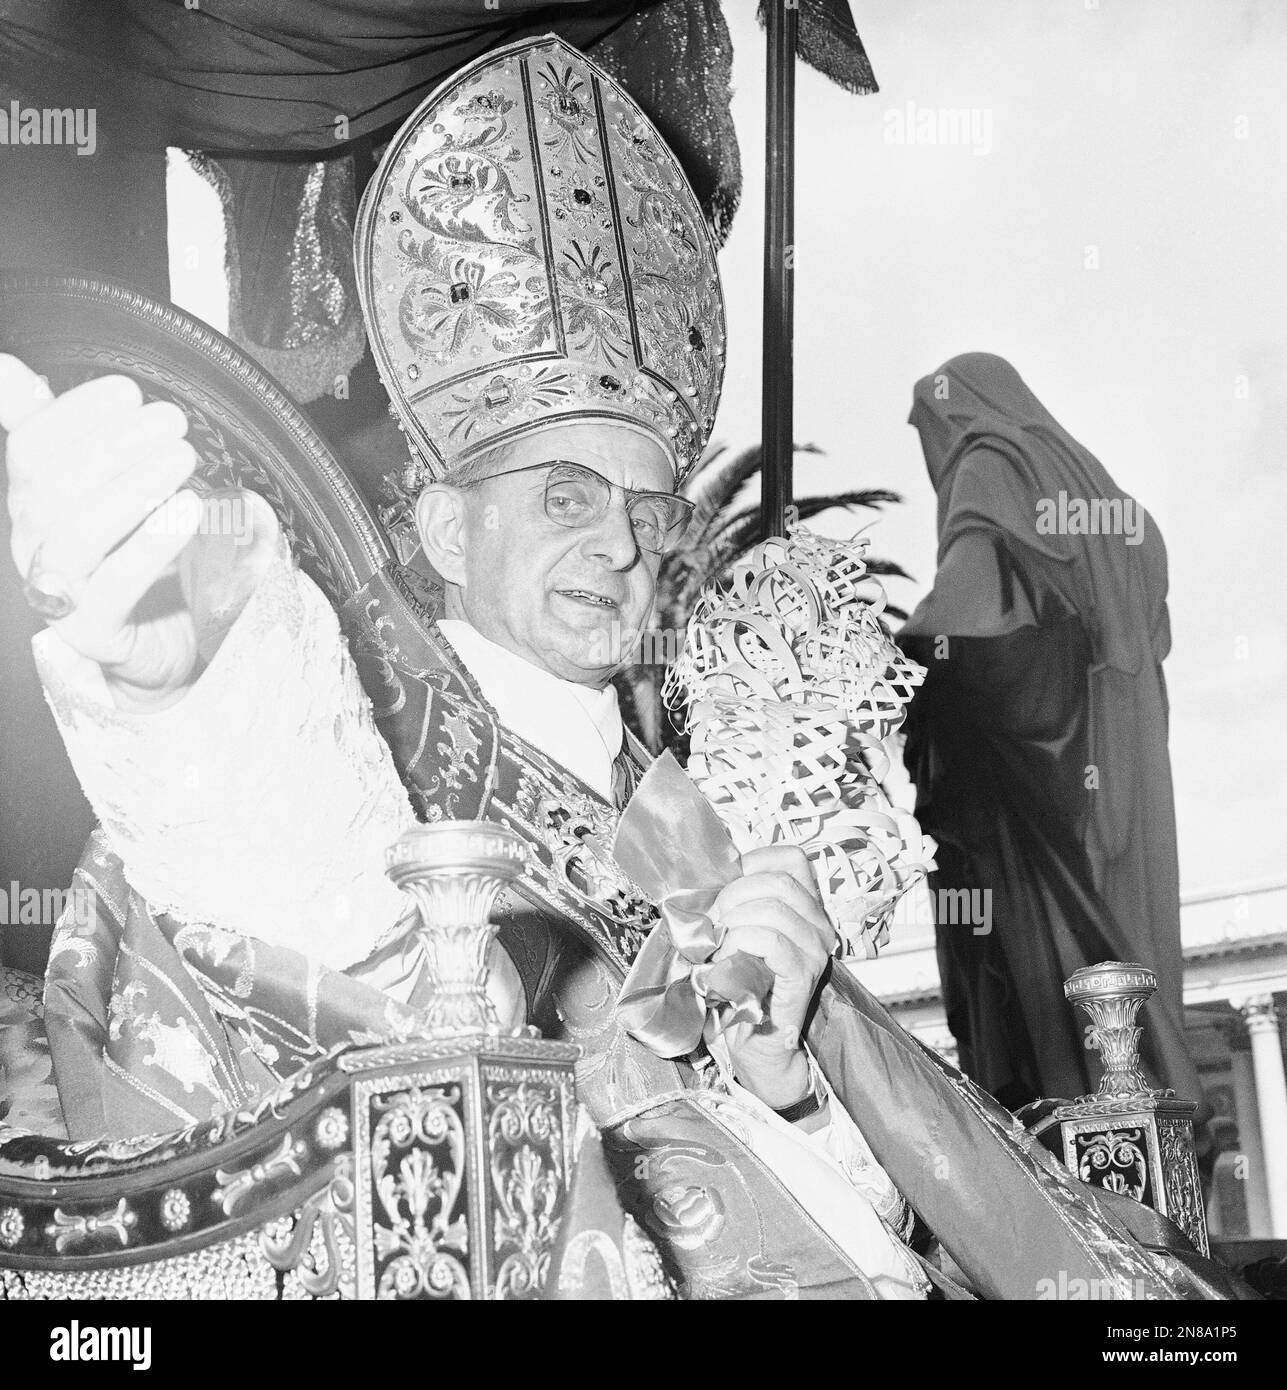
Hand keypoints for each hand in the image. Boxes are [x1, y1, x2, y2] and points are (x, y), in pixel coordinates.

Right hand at [1, 355, 204, 709]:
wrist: (160, 642)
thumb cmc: (132, 556)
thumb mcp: (101, 488)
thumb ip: (62, 430)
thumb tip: (4, 367)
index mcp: (31, 505)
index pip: (30, 448)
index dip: (74, 413)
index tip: (128, 392)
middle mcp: (34, 546)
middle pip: (53, 487)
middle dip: (114, 444)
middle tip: (172, 421)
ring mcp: (60, 593)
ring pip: (78, 533)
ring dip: (135, 486)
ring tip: (184, 458)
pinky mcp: (96, 632)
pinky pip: (115, 586)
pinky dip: (152, 542)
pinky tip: (188, 510)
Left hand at [709, 844, 835, 1110]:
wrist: (755, 1042)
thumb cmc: (740, 986)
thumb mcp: (735, 932)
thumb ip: (731, 902)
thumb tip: (702, 877)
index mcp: (805, 907)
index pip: (792, 859)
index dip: (753, 863)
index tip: (723, 889)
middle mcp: (818, 925)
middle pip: (779, 880)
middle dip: (734, 894)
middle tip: (711, 922)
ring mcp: (815, 951)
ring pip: (775, 909)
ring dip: (734, 922)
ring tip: (717, 945)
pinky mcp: (804, 975)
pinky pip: (774, 942)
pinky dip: (742, 943)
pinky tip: (726, 959)